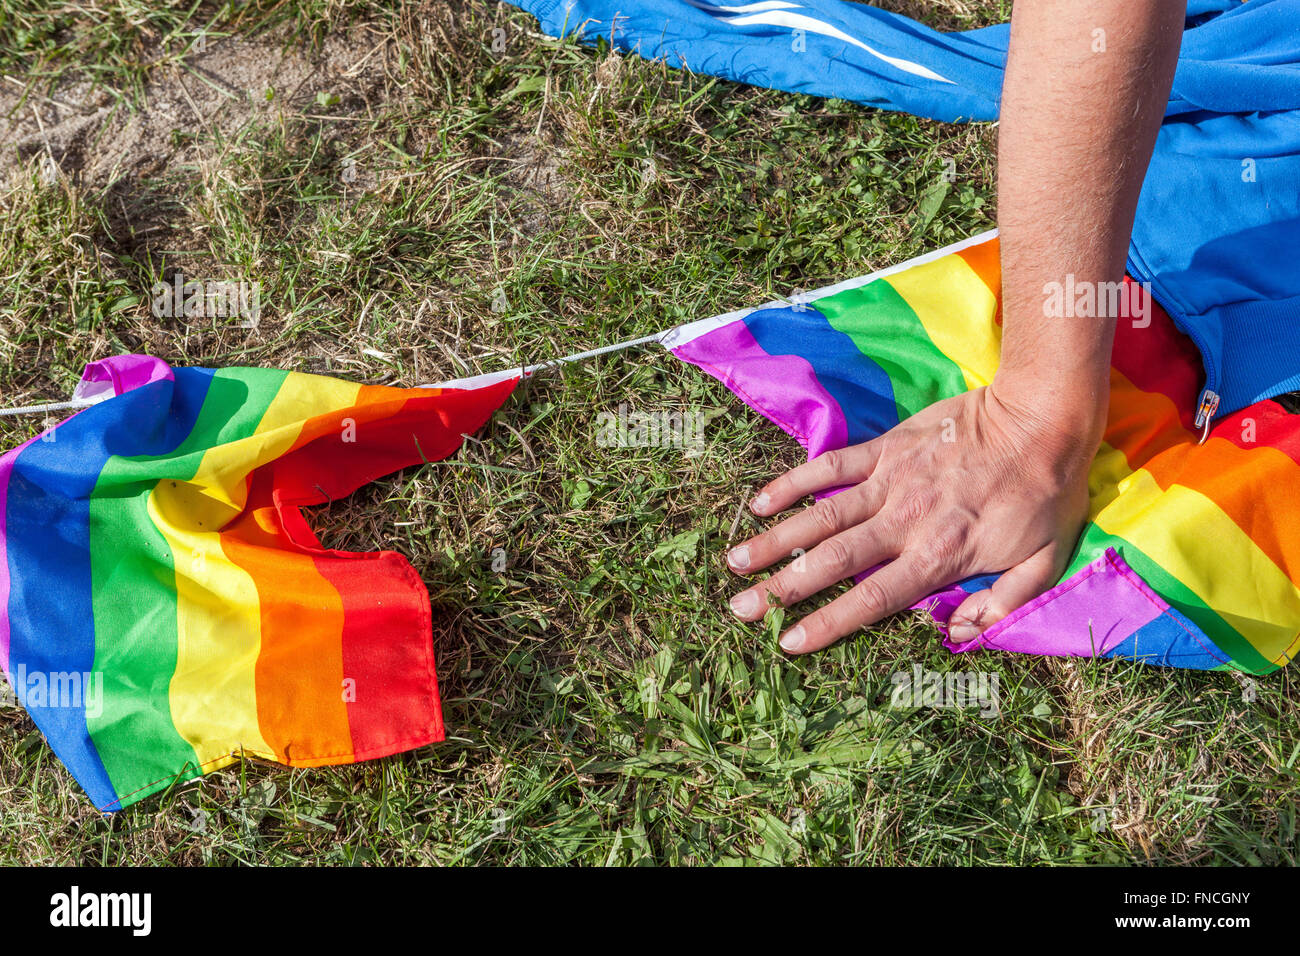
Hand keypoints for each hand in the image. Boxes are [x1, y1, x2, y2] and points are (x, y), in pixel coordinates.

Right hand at [724, 382, 1101, 653]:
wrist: (1040, 417)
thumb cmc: (1045, 493)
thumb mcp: (1043, 562)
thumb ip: (1002, 604)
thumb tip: (960, 634)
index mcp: (938, 556)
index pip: (871, 599)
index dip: (828, 623)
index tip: (787, 642)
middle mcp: (903, 522)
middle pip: (831, 561)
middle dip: (781, 588)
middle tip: (738, 609)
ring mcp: (888, 482)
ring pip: (820, 517)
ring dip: (774, 541)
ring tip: (734, 562)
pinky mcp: (885, 449)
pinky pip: (830, 467)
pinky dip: (793, 483)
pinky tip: (760, 502)